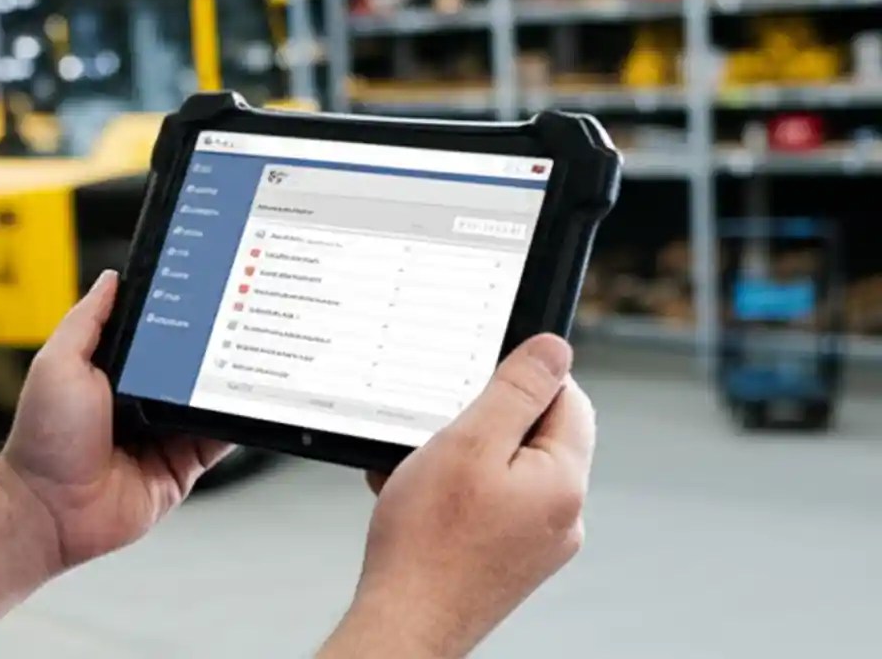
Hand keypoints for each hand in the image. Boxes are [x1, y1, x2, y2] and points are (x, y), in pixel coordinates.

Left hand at [0, 271, 234, 572]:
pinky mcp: (182, 466)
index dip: (181, 314)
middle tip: (242, 318)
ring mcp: (165, 433)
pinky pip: (218, 441)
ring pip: (210, 401)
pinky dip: (236, 425)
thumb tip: (114, 278)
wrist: (49, 509)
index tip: (209, 290)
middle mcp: (143, 400)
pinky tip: (251, 404)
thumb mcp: (59, 362)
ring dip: (230, 384)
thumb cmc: (44, 439)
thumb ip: (89, 320)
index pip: (158, 334)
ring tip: (255, 356)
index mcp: (114, 370)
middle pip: (190, 366)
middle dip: (214, 347)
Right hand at [322, 335, 595, 658]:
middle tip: (439, 434)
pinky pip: (490, 505)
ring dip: (461, 458)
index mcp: (564, 481)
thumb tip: (555, 349)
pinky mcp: (508, 560)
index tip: (474, 386)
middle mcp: (562, 516)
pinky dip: (454, 493)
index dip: (521, 380)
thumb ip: (516, 391)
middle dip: (482, 422)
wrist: (404, 624)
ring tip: (418, 473)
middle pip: (535, 435)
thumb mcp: (470, 442)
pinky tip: (418, 500)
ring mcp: (537, 543)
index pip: (568, 398)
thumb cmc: (427, 541)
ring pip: (505, 470)